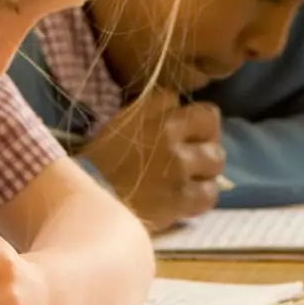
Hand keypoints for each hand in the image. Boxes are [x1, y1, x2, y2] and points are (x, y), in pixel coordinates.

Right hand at [78, 87, 229, 231]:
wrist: (87, 198)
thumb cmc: (97, 162)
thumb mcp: (120, 123)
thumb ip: (150, 110)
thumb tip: (175, 105)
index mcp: (152, 112)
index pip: (193, 102)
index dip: (194, 120)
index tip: (187, 133)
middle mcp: (169, 132)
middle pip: (211, 124)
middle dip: (205, 139)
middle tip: (194, 156)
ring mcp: (179, 165)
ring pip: (216, 159)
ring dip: (205, 170)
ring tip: (190, 180)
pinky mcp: (182, 197)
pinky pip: (210, 194)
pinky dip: (201, 198)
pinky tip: (186, 202)